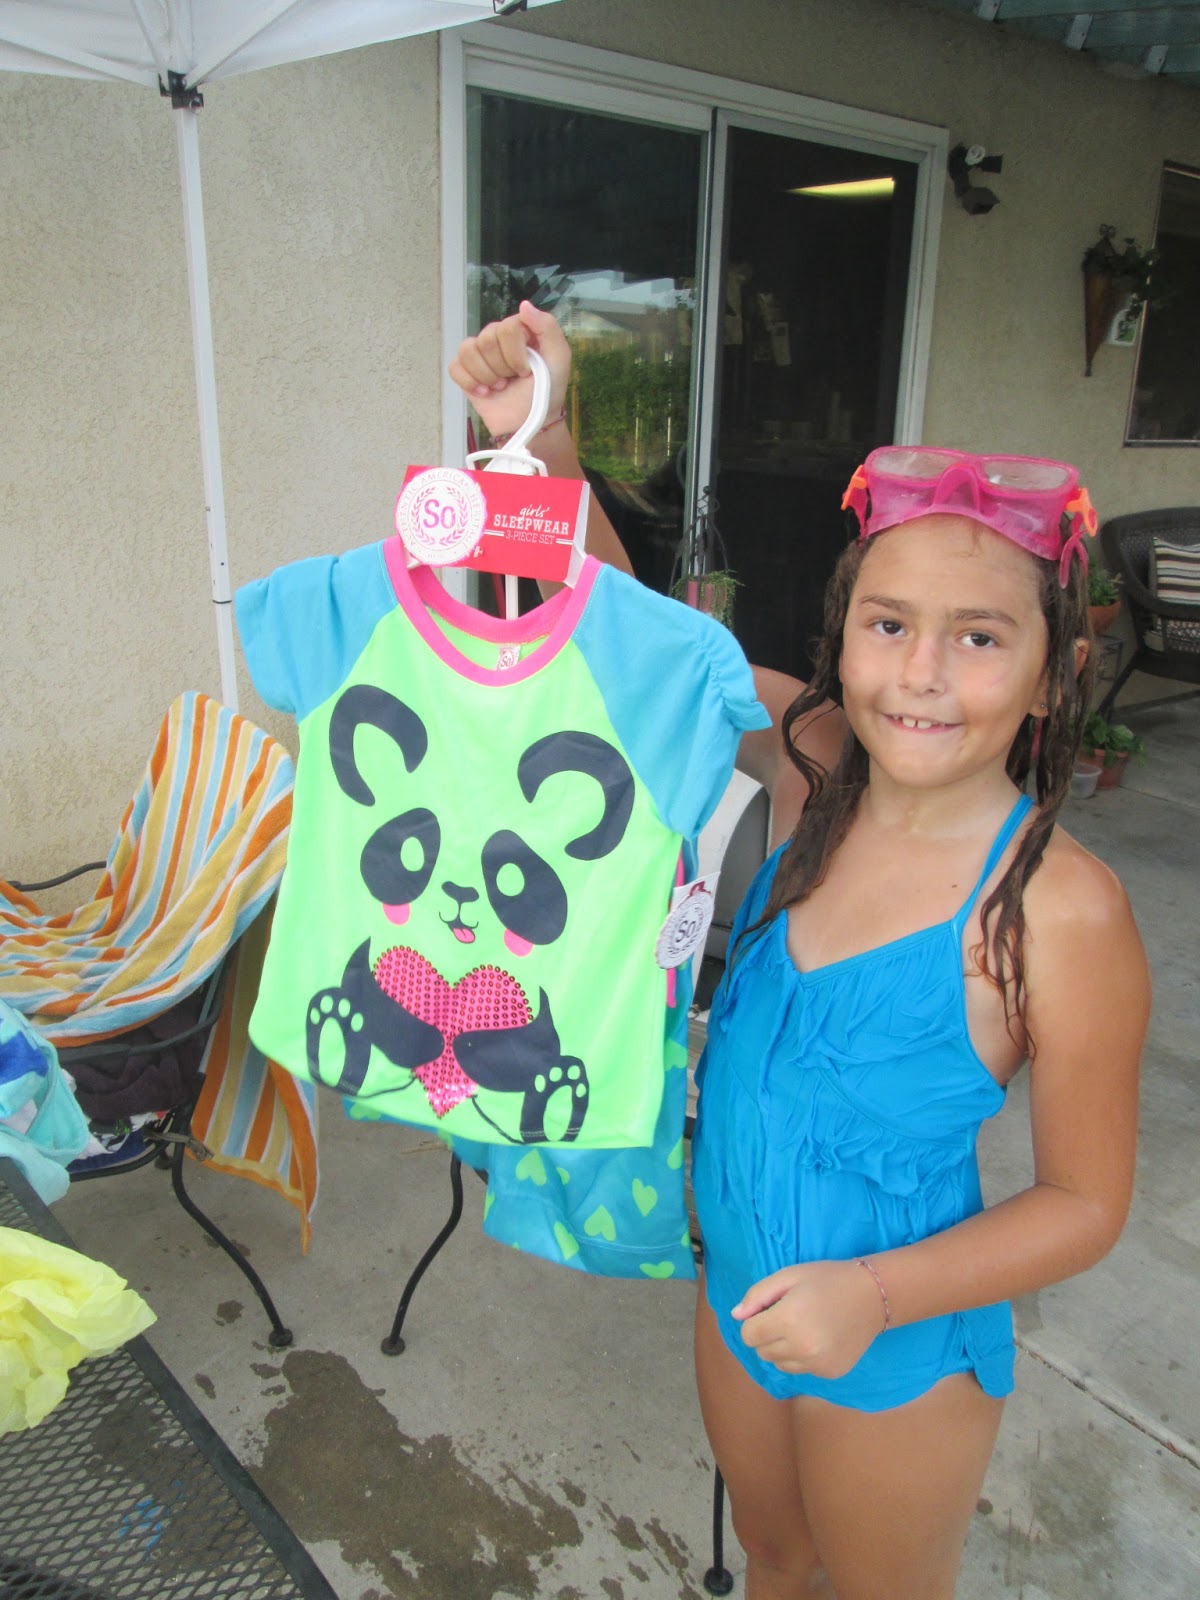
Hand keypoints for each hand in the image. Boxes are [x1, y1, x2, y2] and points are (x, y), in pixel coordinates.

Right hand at [448, 300, 570, 441]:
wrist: (532, 423)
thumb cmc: (548, 391)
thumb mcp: (559, 358)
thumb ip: (547, 327)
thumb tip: (524, 305)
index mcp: (519, 329)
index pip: (506, 327)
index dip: (515, 353)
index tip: (526, 370)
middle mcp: (496, 337)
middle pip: (486, 340)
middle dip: (502, 367)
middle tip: (513, 380)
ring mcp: (479, 354)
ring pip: (468, 351)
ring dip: (487, 376)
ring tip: (500, 387)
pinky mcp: (465, 372)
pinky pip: (455, 366)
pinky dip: (469, 382)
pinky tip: (484, 392)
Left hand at [733, 1260, 886, 1378]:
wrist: (873, 1296)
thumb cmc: (827, 1279)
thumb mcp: (789, 1275)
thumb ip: (757, 1295)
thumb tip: (736, 1315)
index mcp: (788, 1319)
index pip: (748, 1335)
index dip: (754, 1320)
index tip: (771, 1308)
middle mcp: (802, 1347)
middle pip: (762, 1352)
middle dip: (767, 1334)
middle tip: (788, 1315)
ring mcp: (818, 1364)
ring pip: (779, 1364)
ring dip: (782, 1348)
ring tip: (803, 1326)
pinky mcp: (830, 1373)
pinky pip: (801, 1370)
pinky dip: (802, 1357)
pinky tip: (819, 1338)